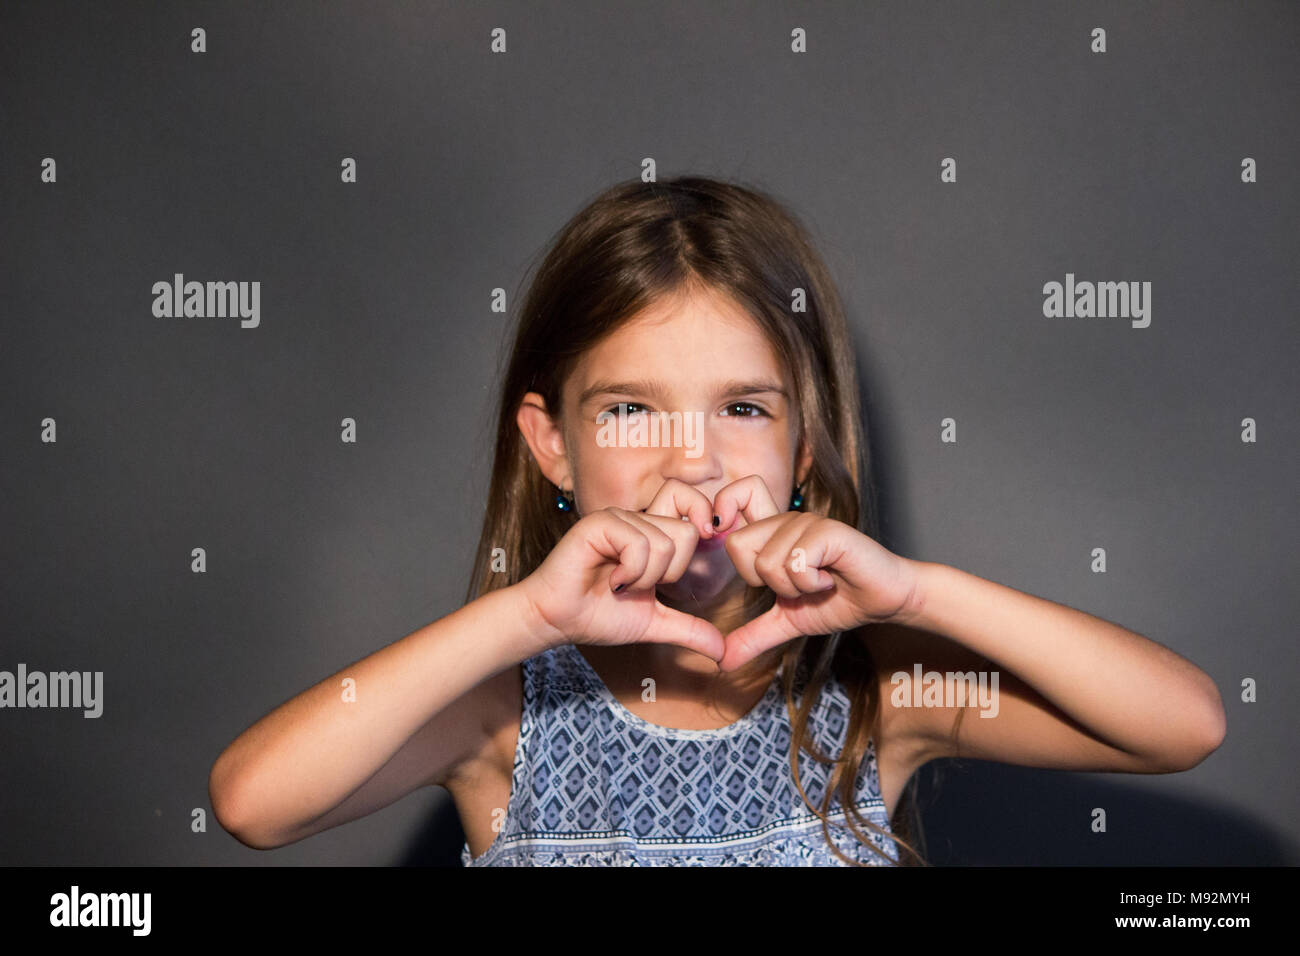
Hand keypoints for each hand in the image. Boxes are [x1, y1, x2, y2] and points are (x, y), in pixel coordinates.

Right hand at [517, 481, 725, 662]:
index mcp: (652, 534)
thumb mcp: (654, 623)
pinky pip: (639, 544)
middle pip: (687, 532)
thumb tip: (724, 653)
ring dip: (644, 578)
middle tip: (636, 585)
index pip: (694, 516)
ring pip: (664, 543)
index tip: (675, 570)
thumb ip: (689, 630)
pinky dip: (630, 573)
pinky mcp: (600, 523)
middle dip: (667, 574)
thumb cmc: (598, 616)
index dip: (694, 539)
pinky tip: (610, 580)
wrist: (558, 622)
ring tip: (618, 585)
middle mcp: (637, 519)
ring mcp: (619, 518)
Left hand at [713, 477, 918, 671]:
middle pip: (737, 544)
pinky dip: (811, 584)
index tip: (732, 541)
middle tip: (793, 584)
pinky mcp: (827, 531)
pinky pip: (795, 564)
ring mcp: (807, 523)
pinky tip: (830, 580)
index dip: (723, 510)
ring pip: (768, 563)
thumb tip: (722, 661)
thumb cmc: (839, 602)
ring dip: (793, 589)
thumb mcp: (788, 622)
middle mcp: (786, 521)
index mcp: (772, 533)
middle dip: (762, 581)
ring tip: (818, 583)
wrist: (884, 601)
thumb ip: (754, 636)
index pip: (735, 496)